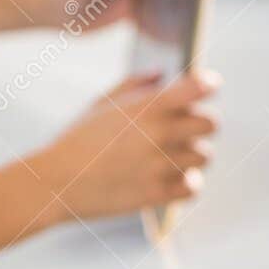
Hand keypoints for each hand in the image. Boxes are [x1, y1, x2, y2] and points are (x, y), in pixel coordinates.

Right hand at [31, 70, 218, 223]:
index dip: (209, 84)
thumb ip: (135, 84)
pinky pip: (193, 187)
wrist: (56, 182)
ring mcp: (160, 166)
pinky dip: (187, 183)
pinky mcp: (156, 194)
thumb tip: (161, 74)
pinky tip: (173, 179)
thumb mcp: (102, 102)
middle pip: (212, 124)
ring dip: (192, 156)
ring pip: (204, 156)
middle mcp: (160, 133)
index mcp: (149, 105)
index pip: (200, 86)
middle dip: (201, 125)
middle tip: (186, 130)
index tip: (206, 87)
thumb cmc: (77, 139)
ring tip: (173, 157)